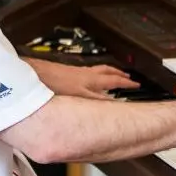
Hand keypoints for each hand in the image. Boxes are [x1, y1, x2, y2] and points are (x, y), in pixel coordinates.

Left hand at [25, 58, 139, 99]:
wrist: (38, 73)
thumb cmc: (57, 84)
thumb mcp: (80, 96)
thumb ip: (97, 101)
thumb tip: (113, 105)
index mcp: (93, 80)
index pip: (115, 81)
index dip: (126, 84)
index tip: (136, 85)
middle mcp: (88, 74)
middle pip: (108, 72)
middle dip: (120, 75)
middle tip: (128, 77)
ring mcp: (79, 72)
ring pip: (99, 70)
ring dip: (109, 71)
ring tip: (113, 73)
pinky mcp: (70, 71)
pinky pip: (89, 71)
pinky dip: (95, 73)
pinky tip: (90, 78)